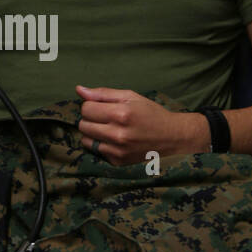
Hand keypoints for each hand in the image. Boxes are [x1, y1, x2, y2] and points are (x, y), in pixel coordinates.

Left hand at [76, 86, 207, 164]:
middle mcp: (118, 134)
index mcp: (121, 114)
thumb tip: (79, 90)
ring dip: (93, 133)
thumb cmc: (151, 113)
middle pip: (83, 125)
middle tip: (105, 118)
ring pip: (86, 140)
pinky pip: (97, 151)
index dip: (91, 105)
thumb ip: (103, 93)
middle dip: (91, 119)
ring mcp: (117, 150)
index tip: (102, 106)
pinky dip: (102, 145)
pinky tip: (115, 140)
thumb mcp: (130, 97)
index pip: (86, 109)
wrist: (172, 137)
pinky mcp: (118, 161)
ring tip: (109, 129)